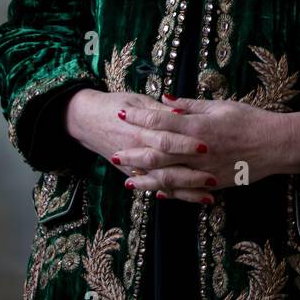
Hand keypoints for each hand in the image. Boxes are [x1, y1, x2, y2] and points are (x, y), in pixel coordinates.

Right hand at [64, 88, 218, 203]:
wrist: (85, 120)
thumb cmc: (115, 104)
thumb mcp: (137, 100)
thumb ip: (160, 110)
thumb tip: (182, 113)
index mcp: (139, 128)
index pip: (166, 136)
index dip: (185, 141)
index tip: (206, 144)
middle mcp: (137, 150)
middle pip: (167, 164)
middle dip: (190, 172)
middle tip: (214, 175)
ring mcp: (135, 166)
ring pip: (163, 181)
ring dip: (186, 189)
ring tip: (209, 194)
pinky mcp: (134, 175)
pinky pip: (156, 188)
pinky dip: (174, 195)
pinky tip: (191, 199)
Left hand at [116, 93, 299, 202]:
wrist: (275, 145)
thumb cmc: (249, 119)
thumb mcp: (220, 105)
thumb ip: (191, 105)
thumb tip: (166, 99)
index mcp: (198, 127)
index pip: (160, 121)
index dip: (139, 117)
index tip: (122, 113)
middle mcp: (197, 151)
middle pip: (157, 153)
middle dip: (134, 153)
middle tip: (114, 153)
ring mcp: (204, 170)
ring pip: (168, 177)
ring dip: (145, 178)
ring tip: (127, 179)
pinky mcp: (212, 184)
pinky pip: (185, 190)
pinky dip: (168, 191)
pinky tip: (156, 192)